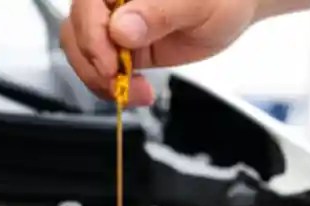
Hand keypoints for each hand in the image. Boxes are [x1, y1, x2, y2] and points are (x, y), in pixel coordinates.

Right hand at [60, 0, 259, 105]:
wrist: (234, 8)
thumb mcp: (197, 3)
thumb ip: (159, 11)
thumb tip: (122, 28)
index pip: (87, 3)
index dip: (91, 35)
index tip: (110, 64)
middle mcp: (110, 0)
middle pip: (75, 29)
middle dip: (92, 65)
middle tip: (120, 85)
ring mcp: (112, 23)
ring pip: (81, 52)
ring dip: (100, 80)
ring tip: (135, 92)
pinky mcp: (120, 47)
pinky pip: (99, 68)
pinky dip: (111, 87)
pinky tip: (137, 92)